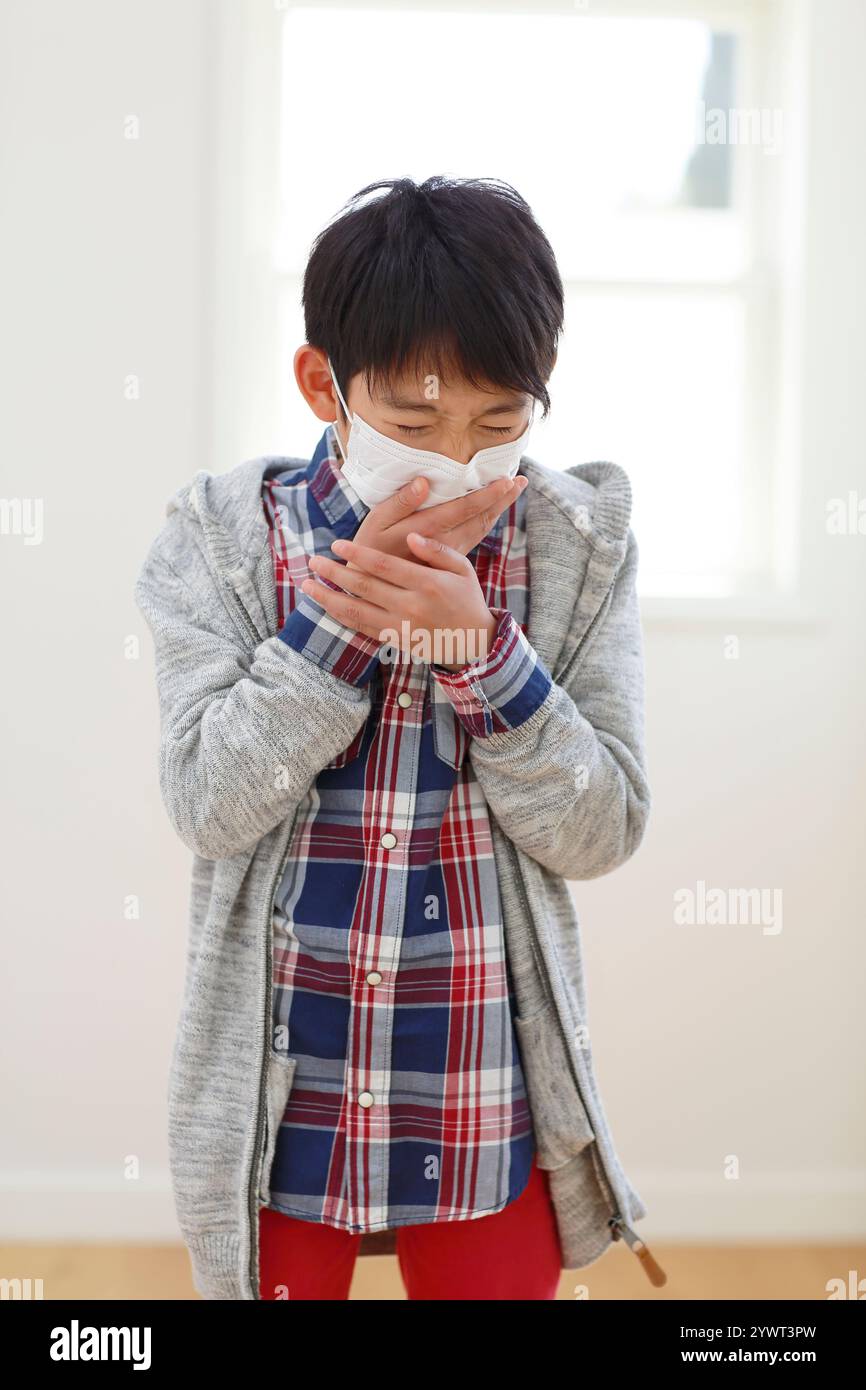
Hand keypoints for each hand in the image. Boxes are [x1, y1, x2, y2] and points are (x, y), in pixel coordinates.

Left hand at [301, 532, 499, 668]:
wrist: (475, 643)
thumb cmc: (467, 599)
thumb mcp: (462, 569)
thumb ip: (437, 551)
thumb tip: (411, 537)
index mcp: (427, 584)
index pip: (384, 566)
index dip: (357, 553)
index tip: (337, 543)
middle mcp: (411, 606)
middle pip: (364, 587)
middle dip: (335, 573)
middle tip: (313, 561)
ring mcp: (401, 626)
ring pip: (356, 611)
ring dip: (328, 598)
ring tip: (307, 586)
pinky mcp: (396, 640)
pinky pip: (362, 628)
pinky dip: (341, 617)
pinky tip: (326, 606)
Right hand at [345, 473, 526, 572]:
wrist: (366, 589)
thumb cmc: (367, 550)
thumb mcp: (375, 524)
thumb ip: (400, 503)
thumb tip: (424, 482)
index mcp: (428, 530)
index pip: (465, 509)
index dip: (487, 495)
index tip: (508, 481)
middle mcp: (443, 544)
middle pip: (479, 520)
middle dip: (501, 500)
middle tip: (521, 481)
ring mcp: (446, 555)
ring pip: (478, 530)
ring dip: (496, 511)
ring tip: (511, 493)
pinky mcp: (444, 561)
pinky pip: (470, 539)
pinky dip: (483, 522)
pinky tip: (489, 513)